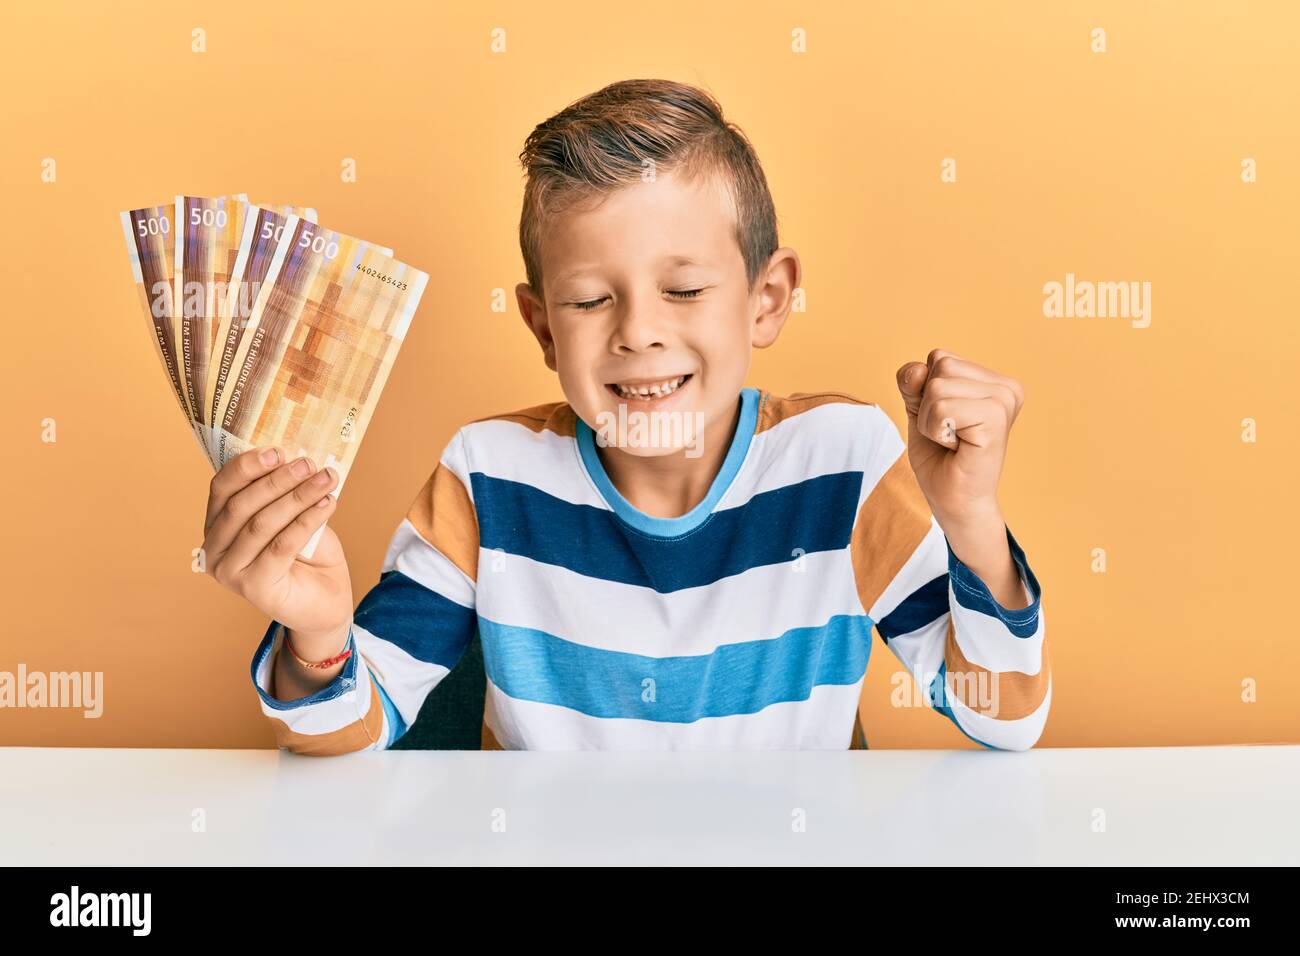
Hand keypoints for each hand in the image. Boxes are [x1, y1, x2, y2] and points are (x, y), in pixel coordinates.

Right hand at [201, 447, 352, 643]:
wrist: (325, 600)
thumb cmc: (307, 554)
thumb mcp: (294, 515)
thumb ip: (285, 493)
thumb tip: (297, 458)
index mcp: (216, 525)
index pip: (222, 488)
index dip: (247, 466)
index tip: (278, 450)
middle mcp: (214, 549)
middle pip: (241, 505)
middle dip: (278, 480)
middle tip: (309, 463)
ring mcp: (230, 572)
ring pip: (262, 524)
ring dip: (298, 497)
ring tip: (326, 480)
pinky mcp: (253, 588)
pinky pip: (281, 545)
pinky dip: (307, 521)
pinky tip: (328, 504)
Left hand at [895, 348, 1023, 524]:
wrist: (954, 502)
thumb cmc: (940, 458)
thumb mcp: (919, 409)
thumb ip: (914, 382)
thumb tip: (916, 370)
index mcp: (995, 380)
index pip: (938, 357)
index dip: (926, 392)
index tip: (946, 421)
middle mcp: (1007, 387)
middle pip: (938, 365)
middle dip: (927, 404)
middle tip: (948, 434)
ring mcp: (1004, 401)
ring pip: (936, 387)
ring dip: (931, 421)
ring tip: (952, 441)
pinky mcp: (995, 420)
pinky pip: (941, 409)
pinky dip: (935, 431)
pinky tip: (956, 447)